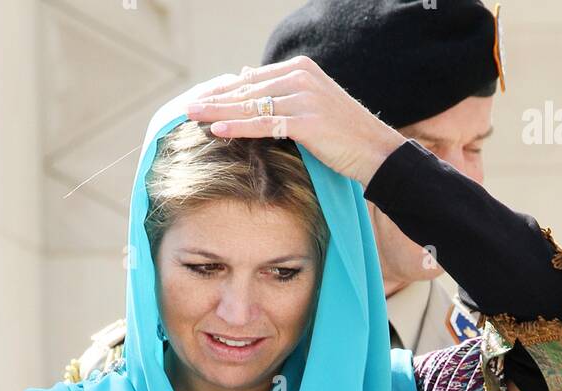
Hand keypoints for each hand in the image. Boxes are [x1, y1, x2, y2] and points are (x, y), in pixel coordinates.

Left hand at [185, 56, 405, 187]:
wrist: (374, 150)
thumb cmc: (342, 134)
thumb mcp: (311, 104)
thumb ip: (281, 92)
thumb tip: (246, 75)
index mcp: (300, 69)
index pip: (252, 79)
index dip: (224, 90)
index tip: (200, 100)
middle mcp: (300, 77)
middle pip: (248, 89)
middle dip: (215, 99)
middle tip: (186, 108)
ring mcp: (304, 97)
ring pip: (252, 105)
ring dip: (219, 111)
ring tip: (192, 117)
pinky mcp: (307, 121)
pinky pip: (264, 123)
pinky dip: (238, 126)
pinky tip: (216, 129)